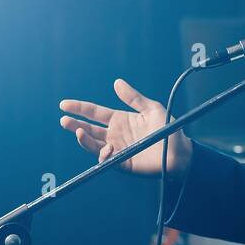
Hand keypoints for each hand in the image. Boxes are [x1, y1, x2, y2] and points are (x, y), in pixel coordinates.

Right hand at [59, 78, 191, 176]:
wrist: (180, 152)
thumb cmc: (168, 130)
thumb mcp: (151, 109)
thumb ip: (133, 98)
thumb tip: (117, 82)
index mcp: (120, 120)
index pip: (94, 112)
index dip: (79, 108)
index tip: (64, 104)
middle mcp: (115, 134)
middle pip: (89, 128)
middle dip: (74, 124)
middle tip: (64, 119)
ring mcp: (117, 149)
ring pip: (93, 144)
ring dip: (83, 139)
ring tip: (78, 132)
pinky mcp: (122, 162)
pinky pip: (106, 159)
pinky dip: (102, 154)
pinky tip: (106, 147)